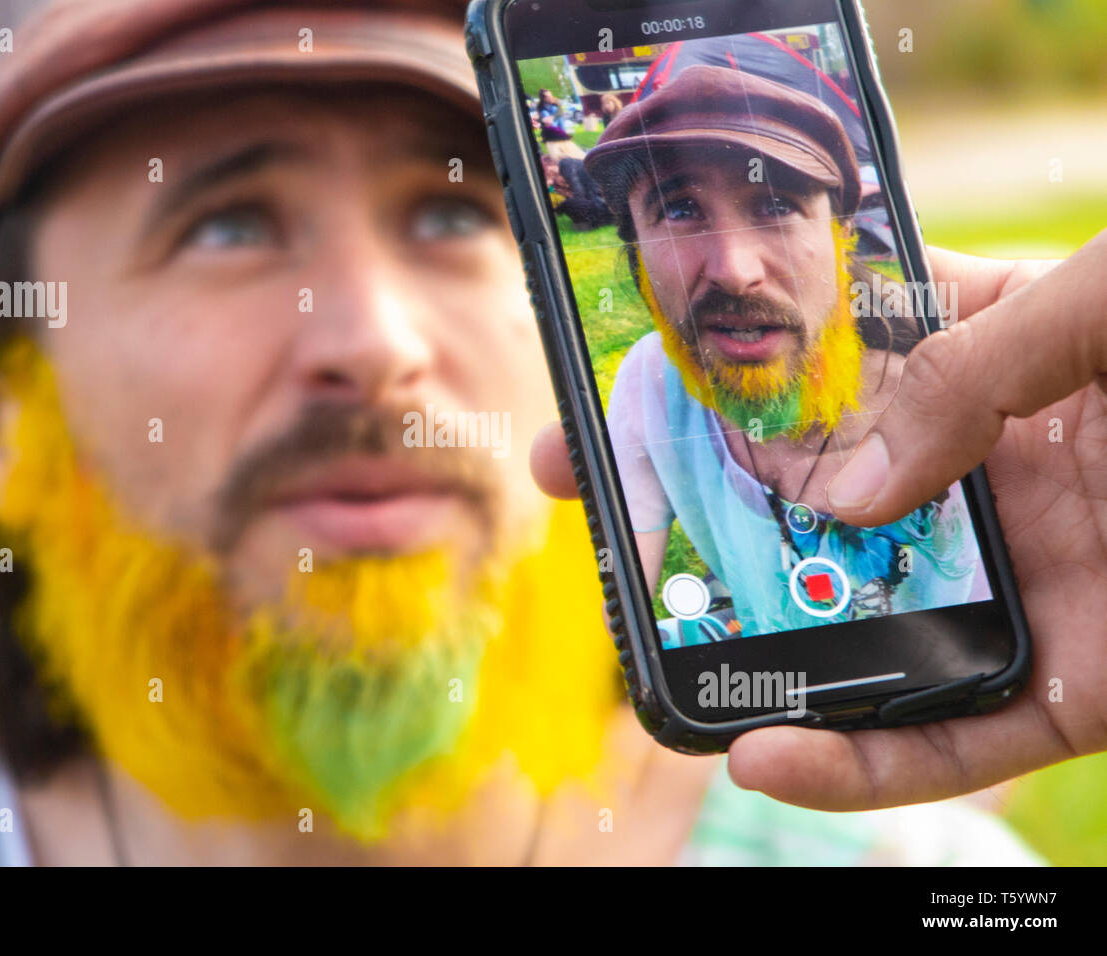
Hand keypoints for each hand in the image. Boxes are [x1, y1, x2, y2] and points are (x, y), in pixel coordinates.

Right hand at [529, 233, 1106, 809]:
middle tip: (588, 494)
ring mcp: (1028, 582)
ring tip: (649, 637)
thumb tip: (839, 490)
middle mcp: (992, 470)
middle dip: (694, 500)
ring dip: (753, 634)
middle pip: (811, 497)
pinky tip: (763, 749)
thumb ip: (971, 366)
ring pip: (860, 619)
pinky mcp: (1073, 688)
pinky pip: (948, 733)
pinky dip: (857, 758)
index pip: (825, 358)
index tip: (626, 377)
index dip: (720, 365)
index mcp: (997, 357)